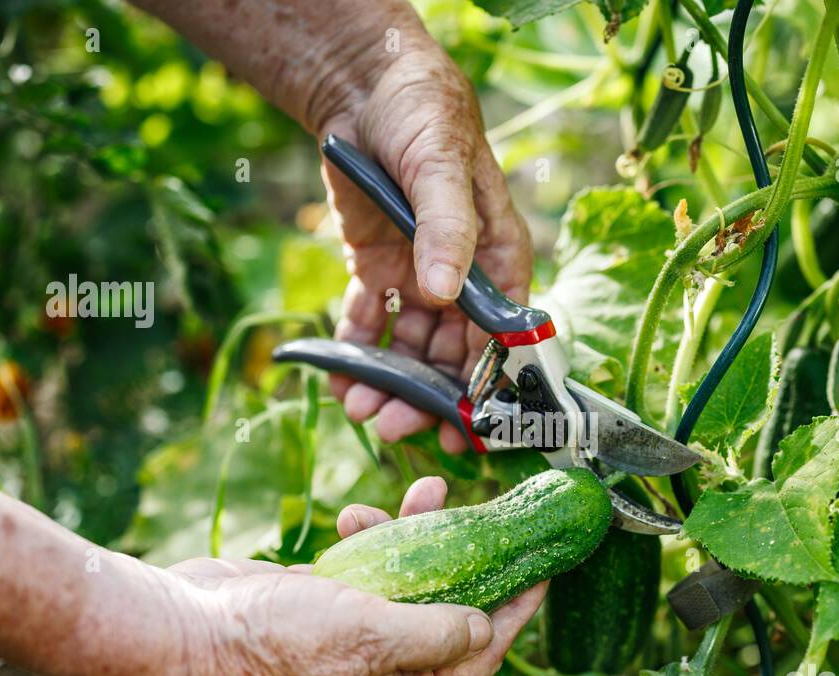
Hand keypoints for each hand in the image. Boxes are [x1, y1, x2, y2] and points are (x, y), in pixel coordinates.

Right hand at [169, 477, 544, 675]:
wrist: (188, 628)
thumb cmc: (276, 644)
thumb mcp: (374, 637)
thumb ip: (438, 633)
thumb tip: (484, 629)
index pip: (481, 655)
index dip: (516, 610)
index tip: (544, 570)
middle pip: (449, 612)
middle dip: (465, 558)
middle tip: (488, 514)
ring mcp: (353, 641)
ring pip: (408, 581)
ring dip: (415, 535)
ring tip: (424, 493)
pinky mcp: (325, 608)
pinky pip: (367, 568)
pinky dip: (368, 539)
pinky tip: (355, 515)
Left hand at [321, 29, 532, 453]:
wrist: (364, 85)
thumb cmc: (423, 114)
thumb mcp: (439, 165)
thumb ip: (447, 227)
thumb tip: (443, 292)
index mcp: (497, 255)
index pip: (500, 333)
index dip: (485, 383)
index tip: (465, 426)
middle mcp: (461, 275)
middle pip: (451, 352)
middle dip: (425, 394)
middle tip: (396, 427)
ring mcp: (418, 275)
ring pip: (408, 346)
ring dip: (387, 381)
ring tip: (360, 410)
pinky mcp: (377, 269)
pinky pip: (368, 322)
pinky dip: (354, 351)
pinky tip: (338, 378)